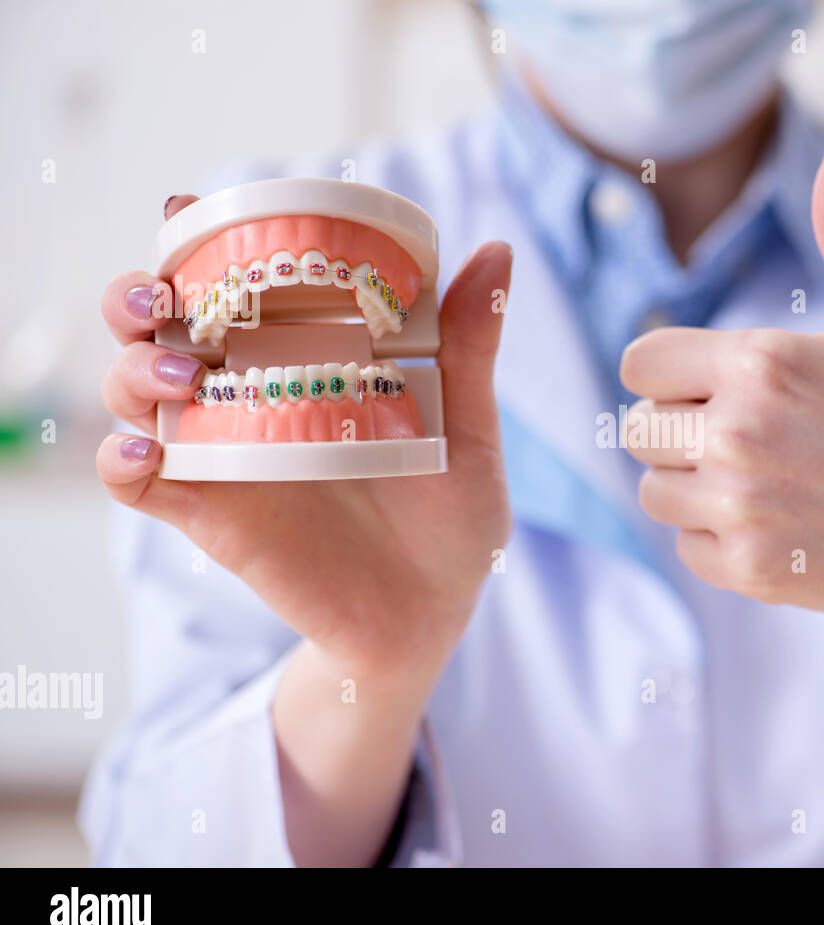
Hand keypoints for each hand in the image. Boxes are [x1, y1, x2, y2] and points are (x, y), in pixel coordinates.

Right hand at [98, 195, 512, 691]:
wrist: (436, 612)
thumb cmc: (451, 515)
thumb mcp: (469, 427)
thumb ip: (469, 347)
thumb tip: (496, 251)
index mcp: (305, 360)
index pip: (232, 287)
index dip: (194, 245)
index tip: (191, 212)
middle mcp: (251, 397)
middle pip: (159, 329)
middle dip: (137, 299)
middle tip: (163, 299)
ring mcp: (226, 454)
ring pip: (137, 395)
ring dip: (135, 372)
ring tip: (182, 375)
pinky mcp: (214, 515)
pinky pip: (140, 485)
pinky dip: (125, 465)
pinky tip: (150, 455)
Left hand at [620, 128, 823, 670]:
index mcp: (762, 363)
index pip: (640, 363)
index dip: (672, 371)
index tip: (715, 383)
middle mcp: (739, 434)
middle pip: (637, 427)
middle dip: (679, 425)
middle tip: (744, 432)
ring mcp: (742, 507)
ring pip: (653, 490)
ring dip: (691, 483)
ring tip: (759, 476)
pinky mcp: (750, 569)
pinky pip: (685, 546)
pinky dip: (716, 537)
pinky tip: (774, 521)